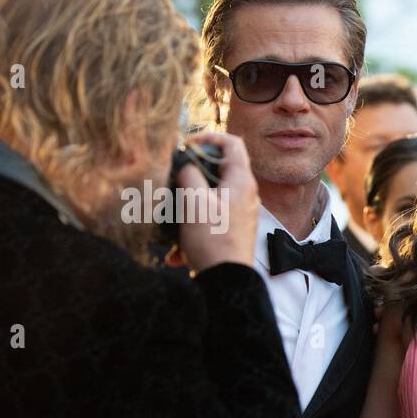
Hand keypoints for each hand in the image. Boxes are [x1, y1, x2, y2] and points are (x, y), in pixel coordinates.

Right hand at [174, 131, 260, 271]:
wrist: (227, 281)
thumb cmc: (213, 241)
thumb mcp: (193, 201)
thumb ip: (188, 174)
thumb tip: (185, 163)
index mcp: (241, 182)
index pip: (232, 143)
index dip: (208, 137)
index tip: (186, 145)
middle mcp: (245, 195)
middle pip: (220, 168)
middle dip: (193, 170)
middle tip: (173, 176)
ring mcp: (240, 213)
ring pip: (211, 195)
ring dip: (188, 201)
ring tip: (171, 214)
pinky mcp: (232, 230)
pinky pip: (209, 219)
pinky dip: (192, 227)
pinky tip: (176, 250)